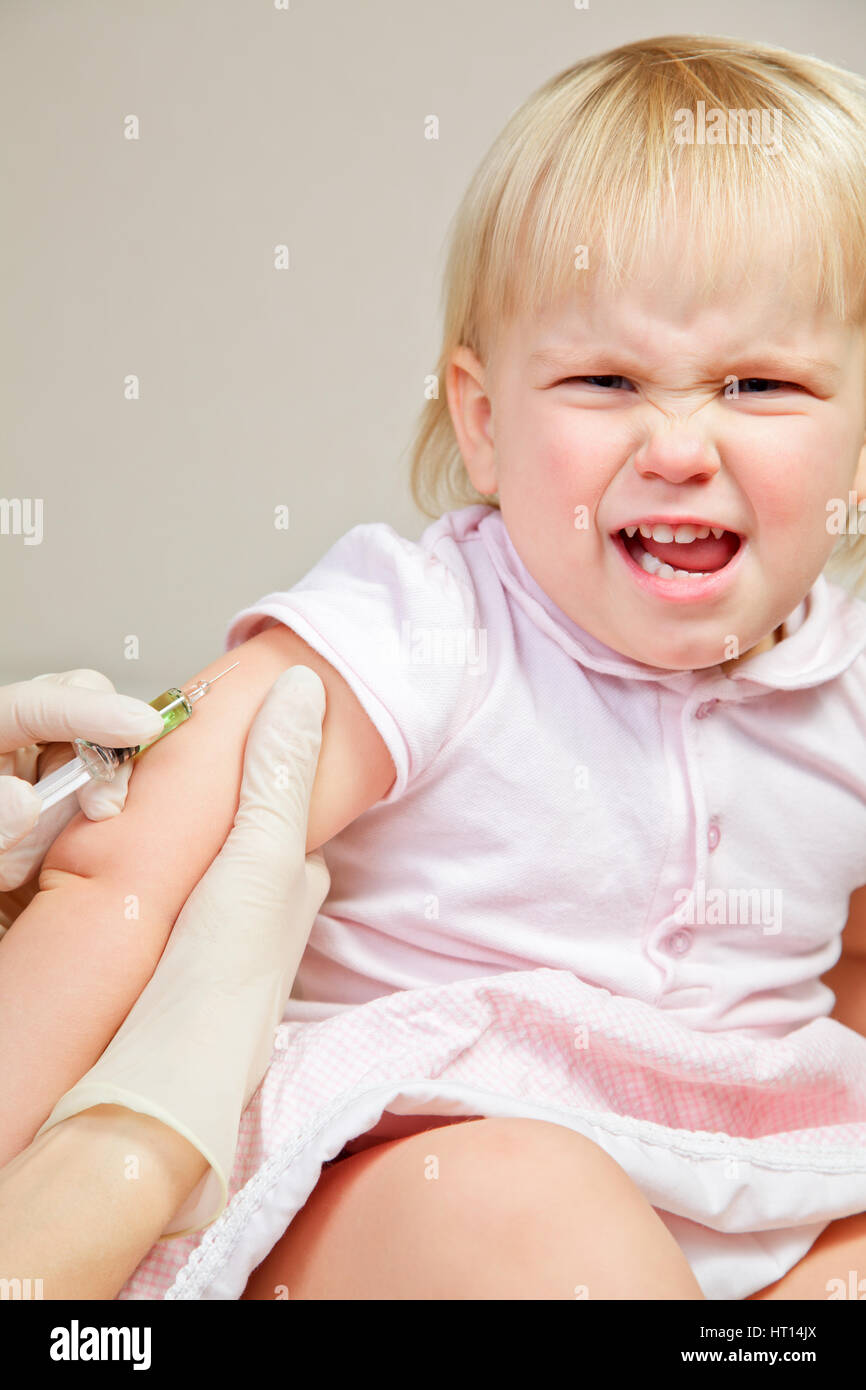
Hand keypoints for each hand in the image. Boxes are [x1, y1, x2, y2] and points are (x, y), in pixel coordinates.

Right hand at [33, 665, 330, 1236]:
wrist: (164, 1071)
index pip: (290, 797)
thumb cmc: (225, 972)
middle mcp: (265, 905)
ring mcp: (216, 932)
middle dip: (211, 790)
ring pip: (201, 857)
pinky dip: (147, 863)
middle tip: (167, 742)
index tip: (230, 710)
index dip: (268, 754)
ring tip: (134, 782)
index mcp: (299, 878)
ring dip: (175, 825)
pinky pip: (161, 888)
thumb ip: (282, 773)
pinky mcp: (170, 953)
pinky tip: (119, 851)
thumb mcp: (264, 854)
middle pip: (242, 827)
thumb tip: (305, 687)